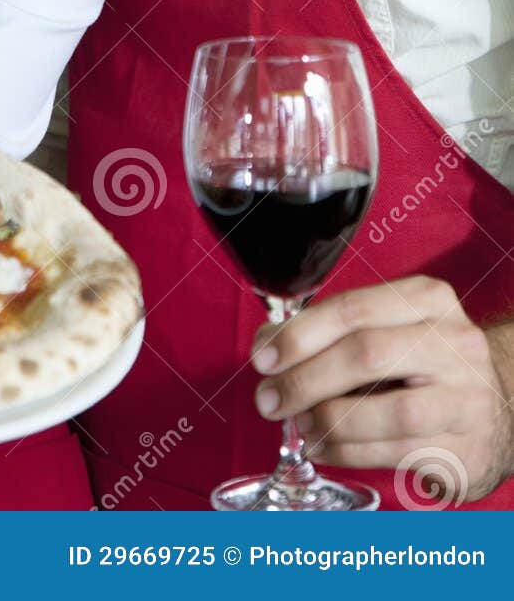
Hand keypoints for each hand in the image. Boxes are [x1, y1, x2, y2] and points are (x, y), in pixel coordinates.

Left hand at [250, 276, 513, 500]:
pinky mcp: (466, 449)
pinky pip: (395, 453)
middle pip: (367, 354)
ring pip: (386, 411)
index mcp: (429, 300)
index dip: (301, 334)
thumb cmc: (424, 365)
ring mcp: (467, 398)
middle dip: (307, 379)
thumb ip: (331, 332)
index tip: (263, 357)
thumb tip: (267, 345)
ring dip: (327, 420)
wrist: (497, 411)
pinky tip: (323, 447)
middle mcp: (455, 343)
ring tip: (300, 424)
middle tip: (269, 399)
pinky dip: (346, 451)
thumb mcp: (388, 330)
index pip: (354, 309)